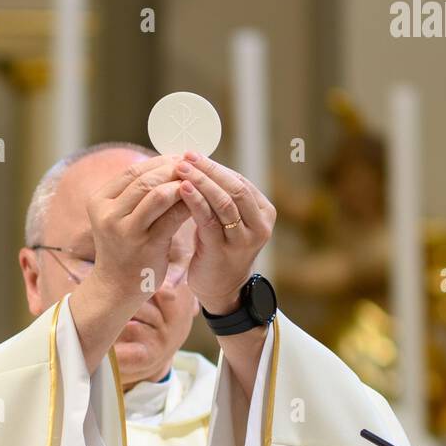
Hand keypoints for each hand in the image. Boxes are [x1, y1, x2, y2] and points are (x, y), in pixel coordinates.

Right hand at [86, 155, 190, 311]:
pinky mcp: (146, 245)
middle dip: (172, 170)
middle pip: (145, 179)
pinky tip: (200, 203)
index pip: (132, 171)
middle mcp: (108, 213)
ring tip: (198, 183)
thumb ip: (135, 194)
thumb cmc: (123, 249)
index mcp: (99, 201)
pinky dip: (187, 205)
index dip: (159, 161)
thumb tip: (167, 164)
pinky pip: (171, 217)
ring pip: (158, 194)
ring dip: (181, 185)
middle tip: (194, 168)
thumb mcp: (120, 217)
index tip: (179, 159)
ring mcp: (126, 230)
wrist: (116, 289)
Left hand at [175, 154, 275, 313]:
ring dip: (201, 182)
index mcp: (264, 213)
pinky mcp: (224, 252)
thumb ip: (222, 196)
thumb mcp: (228, 221)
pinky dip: (195, 201)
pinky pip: (209, 220)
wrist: (222, 291)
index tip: (193, 154)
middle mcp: (259, 226)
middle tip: (187, 156)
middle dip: (209, 170)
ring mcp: (243, 240)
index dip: (215, 166)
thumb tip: (199, 162)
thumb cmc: (220, 249)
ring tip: (181, 168)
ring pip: (224, 202)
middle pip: (235, 188)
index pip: (240, 181)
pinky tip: (182, 189)